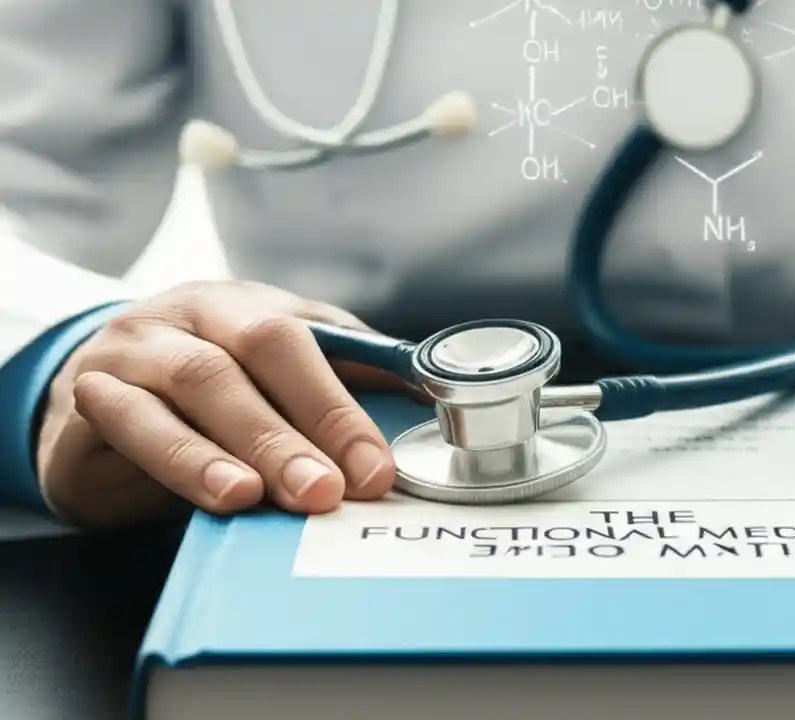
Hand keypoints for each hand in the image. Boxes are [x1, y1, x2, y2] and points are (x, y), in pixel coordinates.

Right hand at [37, 280, 412, 528]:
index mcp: (249, 305)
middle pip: (258, 351)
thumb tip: (428, 402)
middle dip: (306, 423)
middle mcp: (194, 314)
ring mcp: (137, 348)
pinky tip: (223, 494)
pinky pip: (134, 421)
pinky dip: (184, 460)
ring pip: (198, 381)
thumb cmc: (206, 391)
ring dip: (246, 443)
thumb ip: (341, 383)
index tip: (378, 466)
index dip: (345, 403)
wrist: (88, 394)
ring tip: (275, 495)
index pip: (306, 338)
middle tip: (335, 488)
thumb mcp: (271, 380)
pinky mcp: (91, 395)